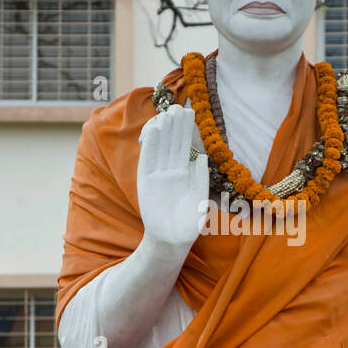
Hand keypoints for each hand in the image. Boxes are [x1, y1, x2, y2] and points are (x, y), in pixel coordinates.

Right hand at [137, 105, 208, 250]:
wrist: (173, 242)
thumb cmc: (188, 223)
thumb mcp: (200, 199)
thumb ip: (200, 179)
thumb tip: (201, 157)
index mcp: (183, 174)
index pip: (184, 147)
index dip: (186, 130)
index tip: (190, 112)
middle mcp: (169, 172)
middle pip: (172, 143)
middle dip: (175, 125)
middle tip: (179, 106)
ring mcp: (157, 176)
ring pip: (160, 148)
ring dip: (162, 130)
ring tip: (166, 113)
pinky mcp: (146, 182)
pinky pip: (148, 160)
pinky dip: (150, 145)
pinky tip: (152, 130)